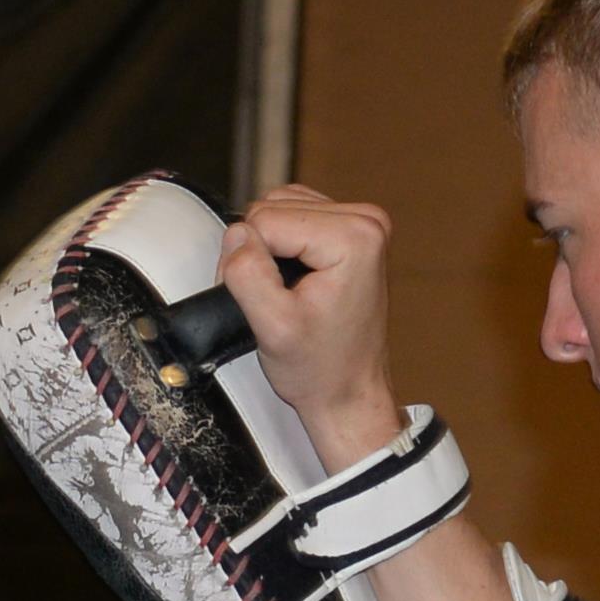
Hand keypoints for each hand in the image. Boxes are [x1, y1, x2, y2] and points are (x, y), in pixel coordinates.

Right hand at [219, 184, 404, 469]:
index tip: (264, 301)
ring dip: (267, 248)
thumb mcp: (273, 328)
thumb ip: (247, 275)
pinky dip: (279, 245)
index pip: (266, 220)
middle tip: (272, 299)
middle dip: (258, 252)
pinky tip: (290, 279)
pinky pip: (291, 216)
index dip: (248, 261)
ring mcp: (360, 222)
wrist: (348, 390)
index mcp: (354, 236)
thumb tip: (234, 234)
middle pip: (271, 209)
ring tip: (282, 291)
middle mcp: (365, 220)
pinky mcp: (348, 230)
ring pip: (277, 209)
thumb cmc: (322, 368)